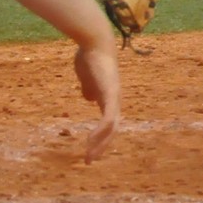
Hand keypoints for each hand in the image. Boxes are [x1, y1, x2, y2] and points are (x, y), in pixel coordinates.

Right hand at [73, 36, 121, 162]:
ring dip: (100, 143)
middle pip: (113, 128)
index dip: (101, 136)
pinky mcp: (110, 93)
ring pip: (111, 127)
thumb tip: (88, 98)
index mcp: (109, 96)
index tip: (89, 148)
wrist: (94, 42)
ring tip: (89, 156)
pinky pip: (108, 118)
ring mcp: (114, 96)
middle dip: (102, 145)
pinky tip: (91, 140)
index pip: (109, 121)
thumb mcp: (87, 77)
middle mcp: (115, 98)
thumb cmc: (90, 56)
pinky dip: (101, 132)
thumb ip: (89, 88)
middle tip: (89, 160)